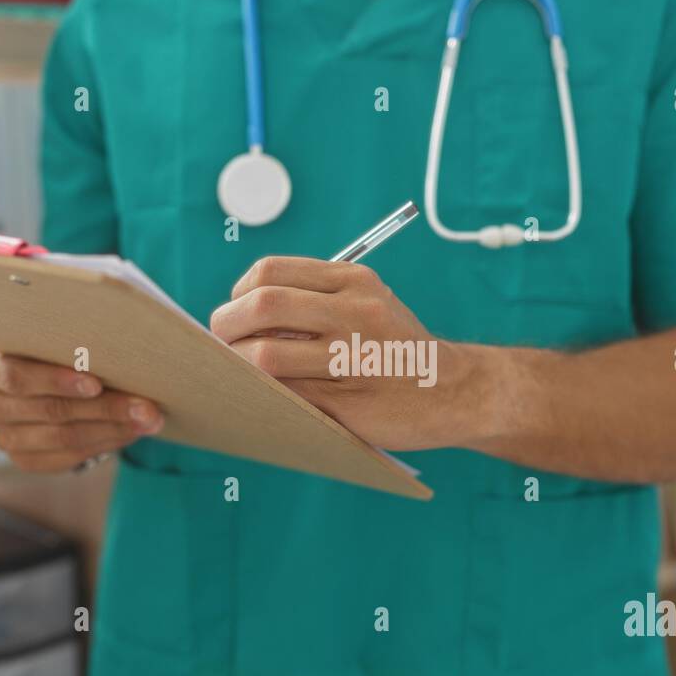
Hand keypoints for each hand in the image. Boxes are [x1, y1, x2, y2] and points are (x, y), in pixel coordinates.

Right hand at [0, 348, 164, 471]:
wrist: (45, 383)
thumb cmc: (53, 351)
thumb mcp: (55, 338)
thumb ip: (72, 338)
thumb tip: (123, 341)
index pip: (17, 376)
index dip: (57, 381)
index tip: (97, 382)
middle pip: (50, 411)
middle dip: (105, 408)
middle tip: (146, 406)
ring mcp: (3, 437)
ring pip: (64, 438)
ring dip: (113, 429)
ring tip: (149, 420)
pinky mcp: (24, 459)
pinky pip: (70, 457)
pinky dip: (106, 443)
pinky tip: (130, 431)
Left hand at [209, 257, 480, 450]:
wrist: (456, 390)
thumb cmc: (398, 348)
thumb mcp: (370, 302)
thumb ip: (317, 298)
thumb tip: (242, 310)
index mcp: (354, 281)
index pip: (271, 273)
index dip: (239, 292)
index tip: (235, 311)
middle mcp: (354, 312)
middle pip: (262, 306)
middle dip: (226, 326)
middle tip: (220, 343)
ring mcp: (352, 357)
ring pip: (267, 355)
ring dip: (238, 365)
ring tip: (235, 372)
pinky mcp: (349, 402)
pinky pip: (287, 395)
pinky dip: (264, 394)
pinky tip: (262, 395)